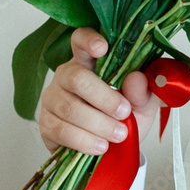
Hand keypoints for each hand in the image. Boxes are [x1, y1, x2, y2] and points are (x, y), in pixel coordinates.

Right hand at [39, 28, 158, 154]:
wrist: (114, 150)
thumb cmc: (125, 118)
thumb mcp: (142, 104)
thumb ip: (141, 91)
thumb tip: (136, 78)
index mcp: (88, 62)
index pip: (80, 40)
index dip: (88, 40)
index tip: (102, 48)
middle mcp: (66, 76)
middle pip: (76, 78)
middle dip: (103, 98)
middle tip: (124, 113)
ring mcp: (52, 99)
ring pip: (69, 108)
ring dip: (98, 124)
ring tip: (118, 135)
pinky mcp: (46, 124)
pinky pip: (61, 130)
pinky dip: (84, 140)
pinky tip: (99, 146)